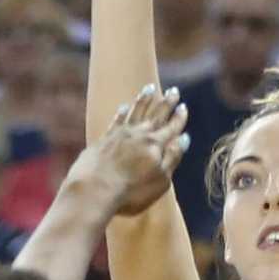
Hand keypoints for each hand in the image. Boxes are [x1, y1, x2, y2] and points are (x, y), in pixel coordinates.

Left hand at [74, 84, 191, 216]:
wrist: (94, 191)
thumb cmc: (131, 191)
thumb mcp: (160, 180)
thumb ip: (172, 157)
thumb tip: (184, 138)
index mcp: (155, 145)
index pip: (171, 127)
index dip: (179, 117)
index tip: (183, 106)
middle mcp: (139, 135)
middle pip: (155, 115)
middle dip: (166, 102)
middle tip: (173, 90)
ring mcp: (119, 135)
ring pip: (135, 112)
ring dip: (144, 100)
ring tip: (149, 88)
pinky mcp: (103, 140)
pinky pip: (116, 120)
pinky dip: (122, 112)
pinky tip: (124, 107)